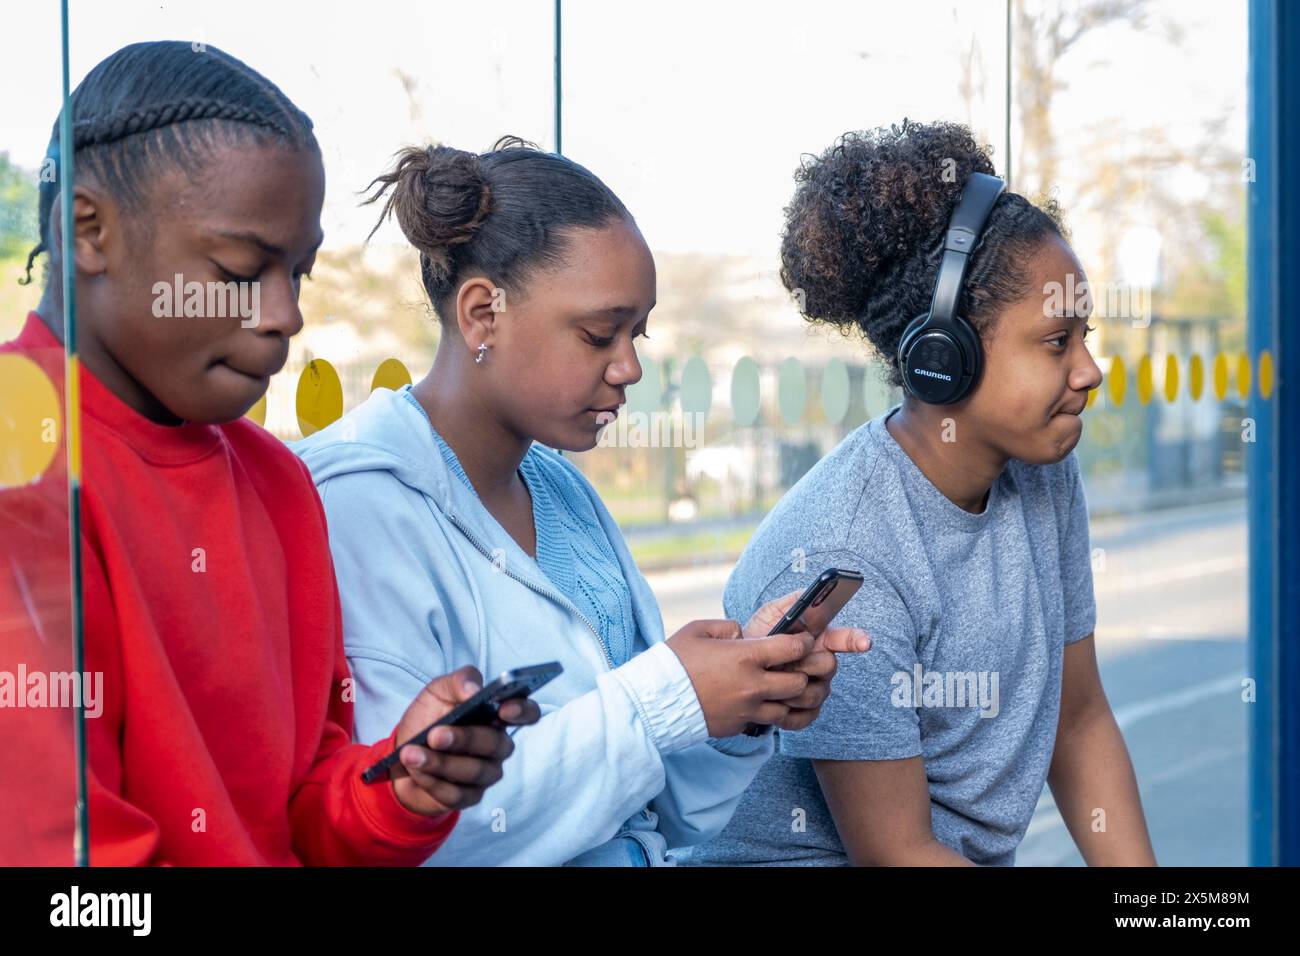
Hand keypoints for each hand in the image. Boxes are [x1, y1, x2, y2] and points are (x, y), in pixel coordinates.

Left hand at [388, 665, 540, 815]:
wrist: (401, 751)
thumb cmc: (428, 717)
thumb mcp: (438, 690)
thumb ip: (459, 681)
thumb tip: (474, 690)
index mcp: (496, 715)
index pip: (527, 713)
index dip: (523, 712)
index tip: (504, 709)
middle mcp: (497, 745)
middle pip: (497, 744)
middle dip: (464, 739)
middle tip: (435, 735)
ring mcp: (486, 773)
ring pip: (475, 772)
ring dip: (441, 763)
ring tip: (412, 754)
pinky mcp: (469, 797)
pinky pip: (457, 794)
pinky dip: (432, 781)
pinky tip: (415, 770)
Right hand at [666, 619, 816, 737]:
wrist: (654, 701)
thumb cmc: (674, 662)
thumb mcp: (699, 630)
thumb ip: (728, 627)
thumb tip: (744, 634)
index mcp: (745, 656)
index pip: (793, 649)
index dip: (804, 643)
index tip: (803, 641)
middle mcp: (752, 685)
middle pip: (800, 683)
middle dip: (805, 673)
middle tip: (800, 667)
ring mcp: (747, 710)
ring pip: (790, 709)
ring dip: (794, 699)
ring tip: (792, 690)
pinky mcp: (739, 727)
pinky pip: (768, 722)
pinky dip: (773, 713)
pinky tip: (772, 705)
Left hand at [742, 590, 870, 731]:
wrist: (738, 667)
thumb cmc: (758, 638)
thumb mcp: (772, 613)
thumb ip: (795, 602)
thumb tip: (817, 593)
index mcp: (819, 639)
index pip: (845, 639)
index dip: (856, 640)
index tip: (865, 642)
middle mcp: (823, 664)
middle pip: (829, 665)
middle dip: (803, 663)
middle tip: (780, 661)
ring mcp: (817, 688)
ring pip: (817, 692)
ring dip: (791, 688)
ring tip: (771, 681)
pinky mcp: (806, 711)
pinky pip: (808, 716)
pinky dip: (789, 711)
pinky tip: (775, 702)